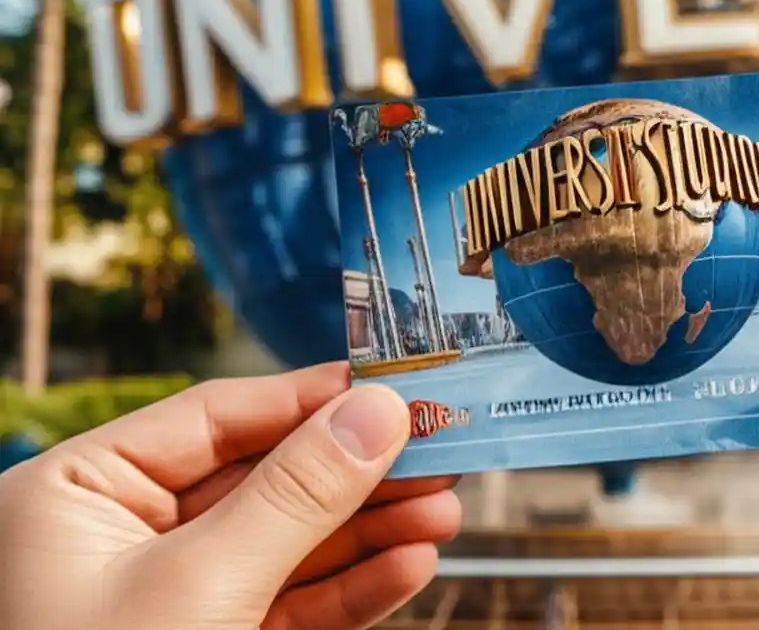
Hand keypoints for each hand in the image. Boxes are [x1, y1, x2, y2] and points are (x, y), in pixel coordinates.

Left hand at [0, 363, 460, 629]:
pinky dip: (355, 590)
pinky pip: (293, 604)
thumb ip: (294, 496)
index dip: (312, 399)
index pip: (215, 418)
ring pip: (289, 543)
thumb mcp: (200, 587)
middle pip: (266, 478)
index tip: (395, 386)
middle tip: (441, 451)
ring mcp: (171, 598)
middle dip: (358, 472)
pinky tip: (410, 566)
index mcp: (79, 496)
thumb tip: (376, 413)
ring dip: (372, 530)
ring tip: (446, 511)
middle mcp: (123, 538)